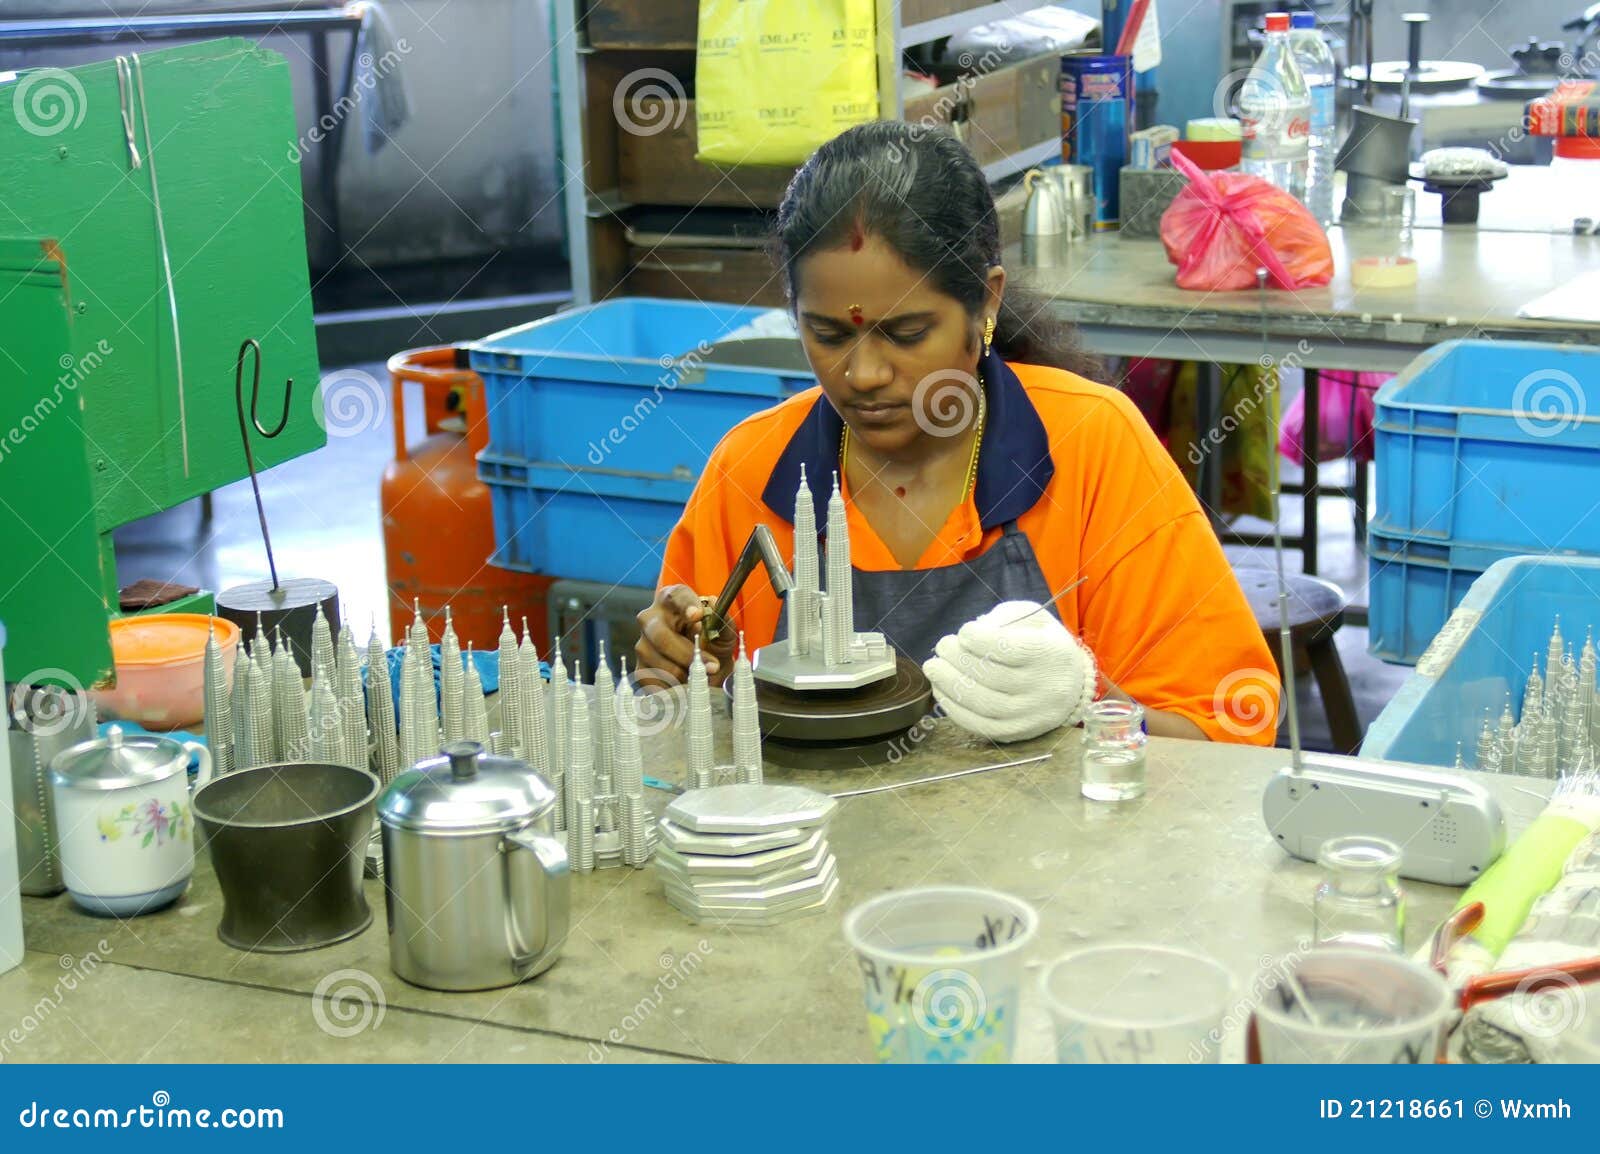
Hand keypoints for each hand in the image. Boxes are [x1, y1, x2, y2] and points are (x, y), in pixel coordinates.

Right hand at [634, 584, 735, 688]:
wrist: (704, 667)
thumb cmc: (712, 642)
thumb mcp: (723, 631)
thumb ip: (720, 618)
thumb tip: (712, 601)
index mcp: (672, 600)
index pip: (676, 597)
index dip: (686, 605)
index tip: (698, 615)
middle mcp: (651, 618)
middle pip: (661, 635)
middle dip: (687, 654)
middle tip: (711, 666)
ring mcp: (643, 644)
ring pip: (656, 660)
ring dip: (683, 673)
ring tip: (699, 676)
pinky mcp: (641, 667)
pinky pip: (652, 679)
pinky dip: (673, 686)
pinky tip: (685, 684)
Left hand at [922, 600, 1096, 742]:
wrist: (1073, 687)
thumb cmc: (1044, 644)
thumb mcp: (1033, 619)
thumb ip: (1003, 618)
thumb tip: (968, 634)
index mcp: (1051, 654)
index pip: (1010, 649)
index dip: (979, 639)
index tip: (964, 632)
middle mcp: (1045, 688)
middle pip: (992, 677)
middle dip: (957, 659)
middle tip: (942, 646)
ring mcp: (1031, 715)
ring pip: (983, 704)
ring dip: (949, 684)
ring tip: (934, 668)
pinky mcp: (1017, 733)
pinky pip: (980, 726)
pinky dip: (954, 709)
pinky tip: (941, 691)